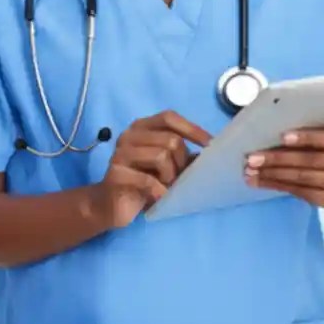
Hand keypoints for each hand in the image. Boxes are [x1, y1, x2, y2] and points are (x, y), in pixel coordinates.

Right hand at [90, 110, 210, 227]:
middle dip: (181, 161)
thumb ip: (184, 155)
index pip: (169, 117)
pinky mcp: (115, 174)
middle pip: (171, 140)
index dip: (192, 129)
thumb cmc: (144, 182)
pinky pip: (148, 180)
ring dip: (171, 176)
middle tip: (179, 177)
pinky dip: (160, 191)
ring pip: (161, 156)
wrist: (111, 206)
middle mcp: (129, 135)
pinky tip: (159, 197)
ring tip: (166, 186)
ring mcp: (120, 154)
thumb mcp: (167, 165)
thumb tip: (213, 150)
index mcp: (142, 127)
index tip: (211, 145)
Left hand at [243, 129, 323, 209]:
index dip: (308, 138)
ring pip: (303, 180)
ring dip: (274, 176)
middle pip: (312, 163)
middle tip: (253, 157)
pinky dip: (280, 187)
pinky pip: (302, 193)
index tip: (284, 136)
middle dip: (280, 160)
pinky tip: (262, 182)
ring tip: (249, 171)